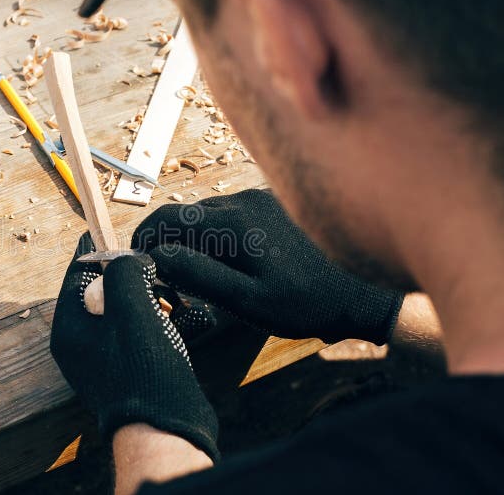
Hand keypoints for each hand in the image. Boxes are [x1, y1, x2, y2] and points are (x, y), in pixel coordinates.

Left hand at [51, 233, 219, 461]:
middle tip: (157, 272)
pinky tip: (193, 321)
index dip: (99, 253)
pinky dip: (166, 325)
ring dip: (156, 302)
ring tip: (178, 299)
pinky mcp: (135, 374)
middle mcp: (83, 346)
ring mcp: (109, 363)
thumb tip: (132, 261)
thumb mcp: (130, 305)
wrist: (165, 429)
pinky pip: (146, 337)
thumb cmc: (143, 368)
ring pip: (130, 315)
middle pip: (105, 294)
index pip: (77, 275)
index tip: (116, 236)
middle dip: (135, 279)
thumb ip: (125, 270)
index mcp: (70, 329)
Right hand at [132, 189, 404, 344]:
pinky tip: (230, 264)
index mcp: (232, 221)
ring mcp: (261, 200)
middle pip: (186, 215)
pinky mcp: (274, 207)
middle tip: (168, 281)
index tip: (137, 263)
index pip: (168, 218)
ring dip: (193, 241)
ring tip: (198, 278)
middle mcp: (243, 200)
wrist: (366, 292)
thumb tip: (158, 256)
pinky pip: (232, 216)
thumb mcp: (249, 299)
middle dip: (168, 244)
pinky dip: (218, 236)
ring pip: (209, 215)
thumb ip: (200, 275)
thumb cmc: (307, 302)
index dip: (145, 239)